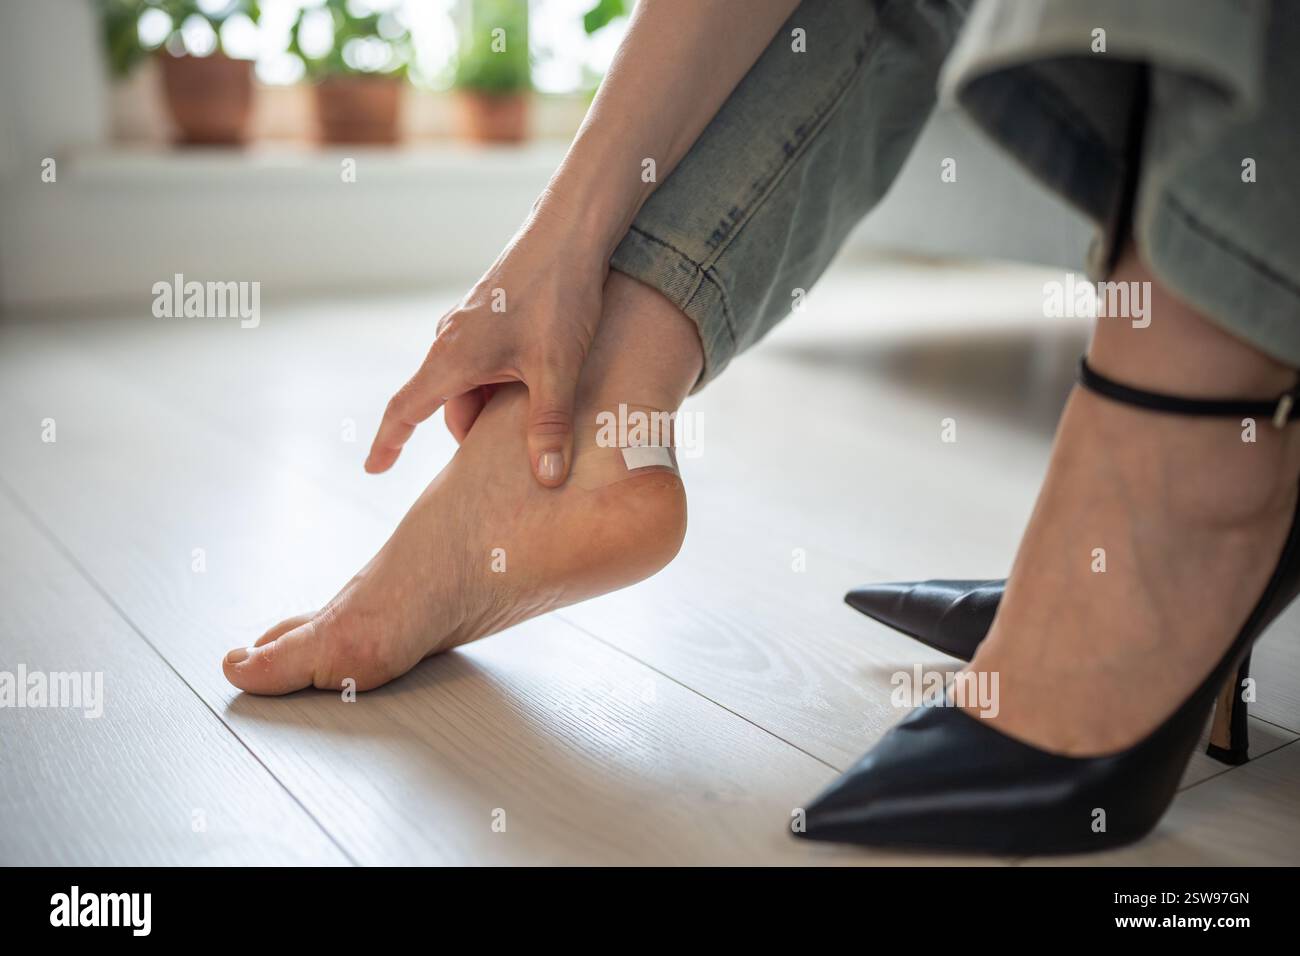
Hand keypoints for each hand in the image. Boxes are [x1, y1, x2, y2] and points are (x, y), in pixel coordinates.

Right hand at [365, 214, 606, 486]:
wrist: (569, 231)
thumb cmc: (559, 295)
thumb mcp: (558, 368)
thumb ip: (550, 426)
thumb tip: (547, 479)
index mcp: (453, 357)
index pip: (405, 409)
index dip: (388, 442)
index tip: (372, 469)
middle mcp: (451, 340)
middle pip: (449, 404)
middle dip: (475, 432)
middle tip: (515, 453)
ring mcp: (468, 326)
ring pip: (470, 384)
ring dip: (494, 406)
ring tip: (540, 414)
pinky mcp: (489, 315)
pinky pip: (484, 362)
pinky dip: (503, 382)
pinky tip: (542, 383)